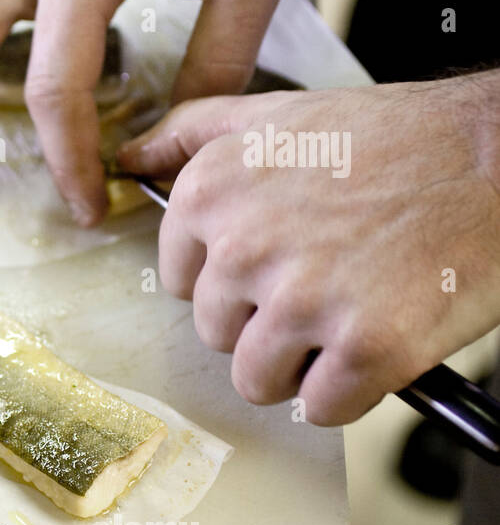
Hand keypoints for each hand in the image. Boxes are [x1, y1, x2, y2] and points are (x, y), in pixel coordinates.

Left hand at [117, 73, 499, 423]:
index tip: (276, 261)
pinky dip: (352, 391)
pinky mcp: (366, 348)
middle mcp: (244, 248)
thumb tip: (129, 160)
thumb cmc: (396, 138)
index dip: (232, 281)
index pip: (178, 282)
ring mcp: (304, 301)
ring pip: (257, 380)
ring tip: (349, 313)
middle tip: (326, 282)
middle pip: (216, 334)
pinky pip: (321, 408)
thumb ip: (191, 136)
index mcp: (210, 194)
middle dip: (265, 322)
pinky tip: (379, 343)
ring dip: (300, 365)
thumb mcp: (276, 116)